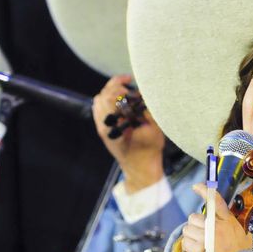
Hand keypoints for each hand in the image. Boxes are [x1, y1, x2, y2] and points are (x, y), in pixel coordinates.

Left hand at [92, 74, 165, 190]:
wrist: (139, 168)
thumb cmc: (149, 151)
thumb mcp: (154, 131)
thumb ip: (149, 113)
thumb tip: (143, 95)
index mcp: (115, 125)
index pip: (109, 97)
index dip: (119, 86)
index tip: (131, 83)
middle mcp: (104, 126)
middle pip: (101, 96)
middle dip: (115, 87)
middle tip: (129, 85)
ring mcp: (101, 128)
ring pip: (98, 101)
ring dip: (110, 92)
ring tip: (124, 90)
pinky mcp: (103, 129)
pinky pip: (99, 109)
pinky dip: (106, 100)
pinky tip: (119, 100)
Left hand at [181, 184, 252, 251]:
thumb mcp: (243, 234)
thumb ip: (231, 224)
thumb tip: (222, 217)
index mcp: (227, 221)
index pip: (215, 201)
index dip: (204, 191)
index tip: (196, 187)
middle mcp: (216, 227)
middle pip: (194, 217)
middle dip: (195, 225)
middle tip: (202, 234)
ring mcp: (206, 238)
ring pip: (187, 229)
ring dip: (191, 236)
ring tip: (200, 245)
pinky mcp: (198, 250)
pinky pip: (185, 242)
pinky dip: (188, 247)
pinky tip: (196, 251)